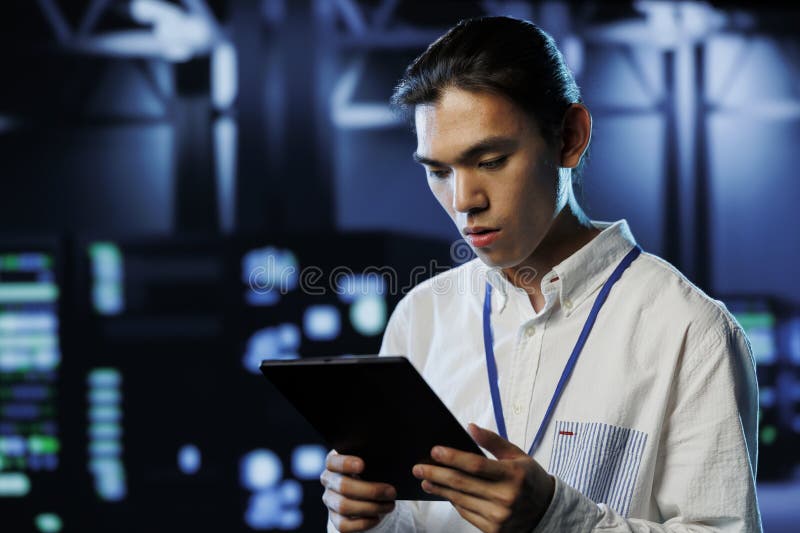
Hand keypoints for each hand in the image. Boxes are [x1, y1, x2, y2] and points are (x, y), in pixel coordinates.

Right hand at [320, 450, 396, 531]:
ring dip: (371, 507)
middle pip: (343, 486)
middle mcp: (329, 481)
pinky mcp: (335, 518)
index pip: (333, 461)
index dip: (345, 463)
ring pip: (344, 506)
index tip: (362, 465)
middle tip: (391, 492)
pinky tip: (376, 518)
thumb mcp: (371, 463)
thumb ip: (374, 462)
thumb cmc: (370, 472)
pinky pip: (344, 525)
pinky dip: (363, 523)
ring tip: (389, 505)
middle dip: (371, 491)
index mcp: (334, 462)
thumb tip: (391, 467)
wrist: (366, 491)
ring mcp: (330, 500)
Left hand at [412, 423, 554, 532]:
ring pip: (460, 500)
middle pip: (462, 483)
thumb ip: (493, 441)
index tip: (435, 451)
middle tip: (418, 467)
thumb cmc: (530, 479)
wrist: (546, 512)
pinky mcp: (494, 530)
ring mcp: (499, 516)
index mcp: (513, 475)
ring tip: (426, 479)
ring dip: (439, 489)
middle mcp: (506, 497)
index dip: (453, 457)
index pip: (476, 465)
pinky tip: (444, 493)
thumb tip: (470, 428)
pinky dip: (453, 502)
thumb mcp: (518, 456)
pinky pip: (466, 513)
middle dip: (436, 474)